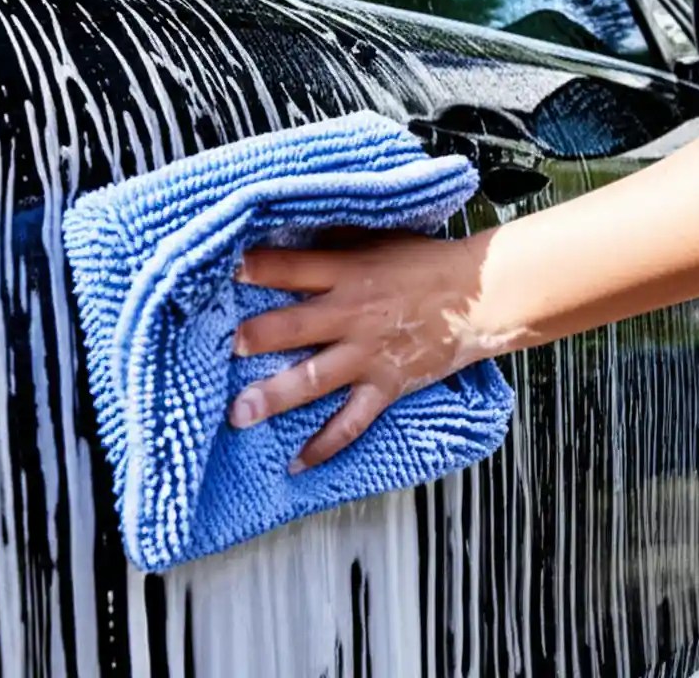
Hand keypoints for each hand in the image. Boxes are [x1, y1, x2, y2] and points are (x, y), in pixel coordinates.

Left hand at [228, 234, 511, 473]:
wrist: (480, 295)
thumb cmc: (424, 263)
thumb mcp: (375, 239)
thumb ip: (330, 243)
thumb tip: (285, 234)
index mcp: (346, 272)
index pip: (291, 267)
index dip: (255, 268)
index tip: (218, 272)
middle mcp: (351, 314)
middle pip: (294, 326)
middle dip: (256, 338)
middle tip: (225, 349)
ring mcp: (367, 354)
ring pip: (314, 379)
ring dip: (275, 397)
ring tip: (240, 414)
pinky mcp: (385, 386)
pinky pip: (351, 422)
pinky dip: (325, 445)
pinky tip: (296, 463)